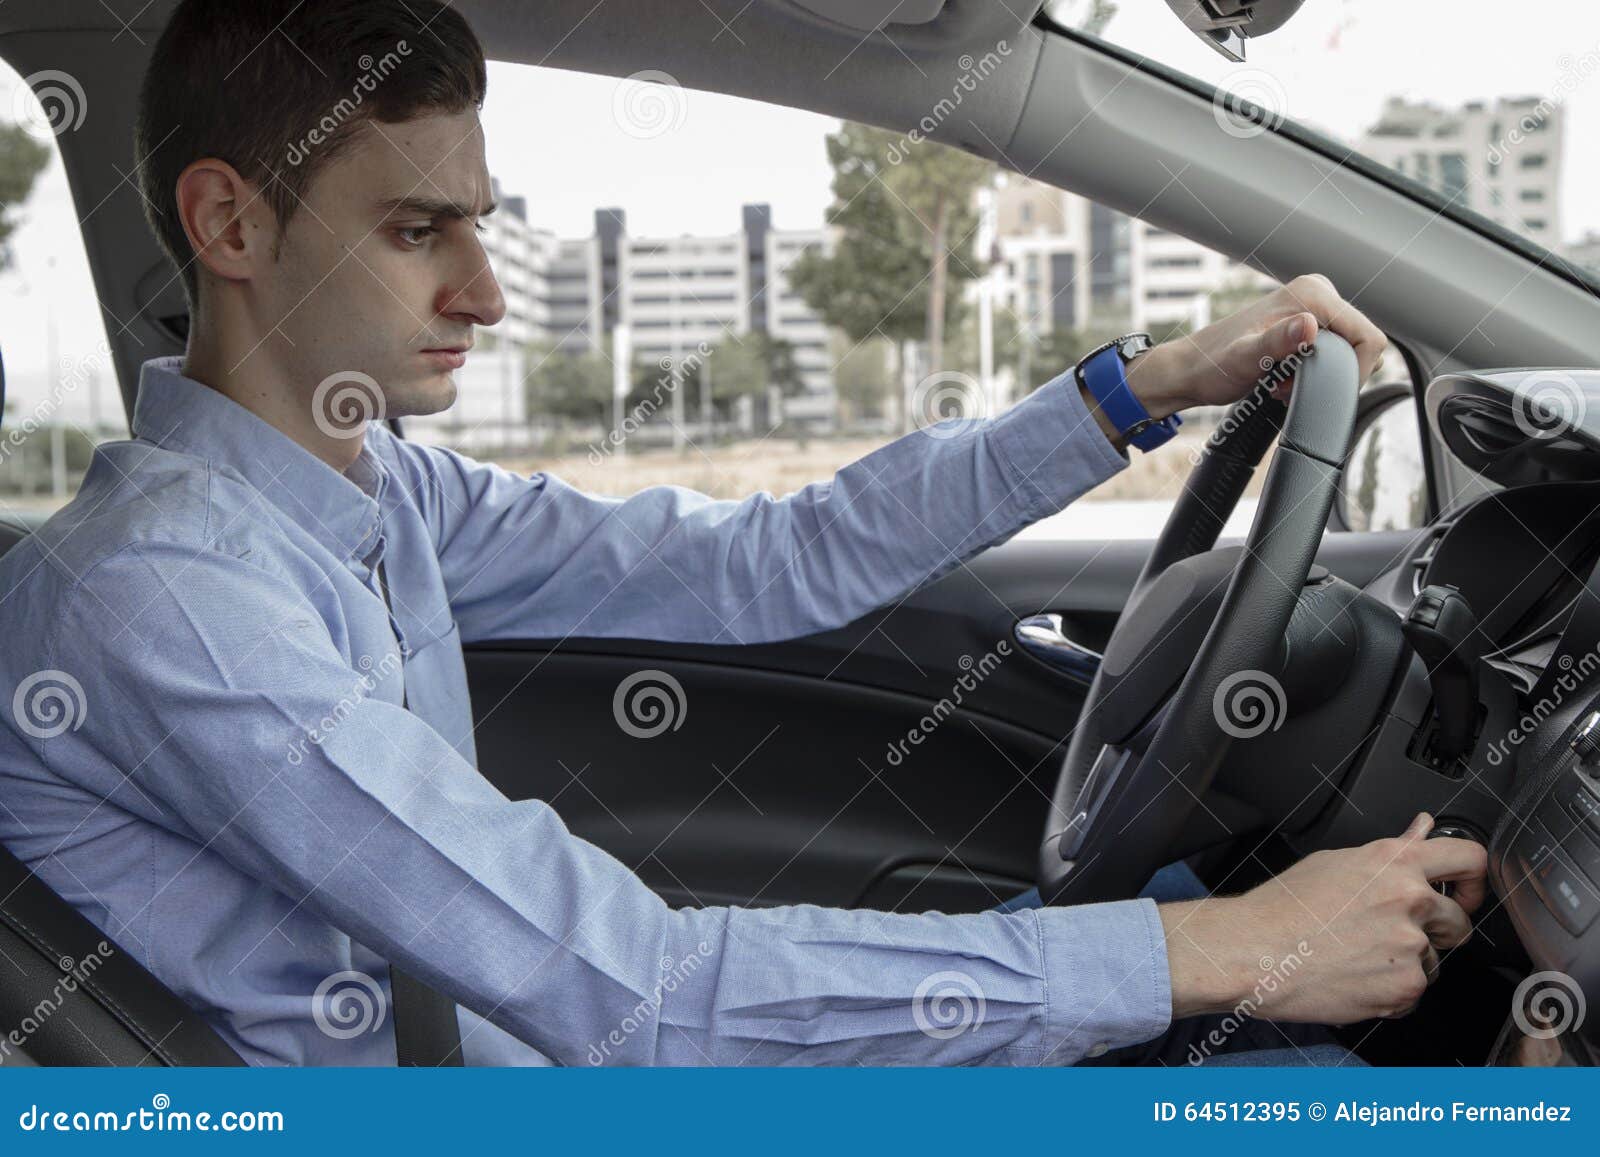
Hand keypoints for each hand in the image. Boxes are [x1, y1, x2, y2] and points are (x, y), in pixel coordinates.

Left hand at [1123, 273, 1387, 421]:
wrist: (1191, 369)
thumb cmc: (1212, 365)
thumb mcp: (1245, 358)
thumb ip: (1278, 341)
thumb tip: (1310, 326)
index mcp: (1313, 293)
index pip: (1368, 337)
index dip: (1355, 371)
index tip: (1318, 387)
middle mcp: (1317, 292)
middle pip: (1359, 344)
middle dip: (1332, 374)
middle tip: (1288, 383)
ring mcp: (1312, 307)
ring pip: (1345, 351)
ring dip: (1320, 375)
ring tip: (1282, 381)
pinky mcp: (1306, 321)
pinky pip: (1331, 352)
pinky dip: (1311, 372)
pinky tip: (1283, 377)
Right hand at [1160, 813, 1487, 1024]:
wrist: (1254, 952)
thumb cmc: (1283, 908)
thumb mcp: (1337, 862)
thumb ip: (1392, 850)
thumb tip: (1424, 829)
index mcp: (1394, 862)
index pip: (1470, 859)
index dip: (1473, 880)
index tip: (1462, 893)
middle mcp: (1409, 899)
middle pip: (1459, 922)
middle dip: (1435, 931)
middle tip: (1391, 934)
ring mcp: (1410, 946)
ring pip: (1433, 960)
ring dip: (1407, 963)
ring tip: (1357, 955)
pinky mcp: (1404, 987)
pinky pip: (1413, 992)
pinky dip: (1390, 990)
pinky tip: (1354, 975)